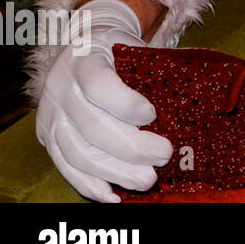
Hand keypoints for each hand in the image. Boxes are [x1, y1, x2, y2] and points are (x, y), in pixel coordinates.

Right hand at [35, 0, 173, 202]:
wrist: (83, 49)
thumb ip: (153, 69)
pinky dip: (89, 185)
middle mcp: (61, 89)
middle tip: (164, 156)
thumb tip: (196, 99)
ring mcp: (52, 116)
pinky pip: (66, 168)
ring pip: (79, 153)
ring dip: (115, 172)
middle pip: (92, 127)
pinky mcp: (48, 138)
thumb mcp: (134, 47)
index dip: (125, 104)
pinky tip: (114, 195)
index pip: (99, 85)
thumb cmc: (119, 51)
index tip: (152, 115)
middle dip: (131, 147)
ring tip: (147, 181)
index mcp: (84, 60)